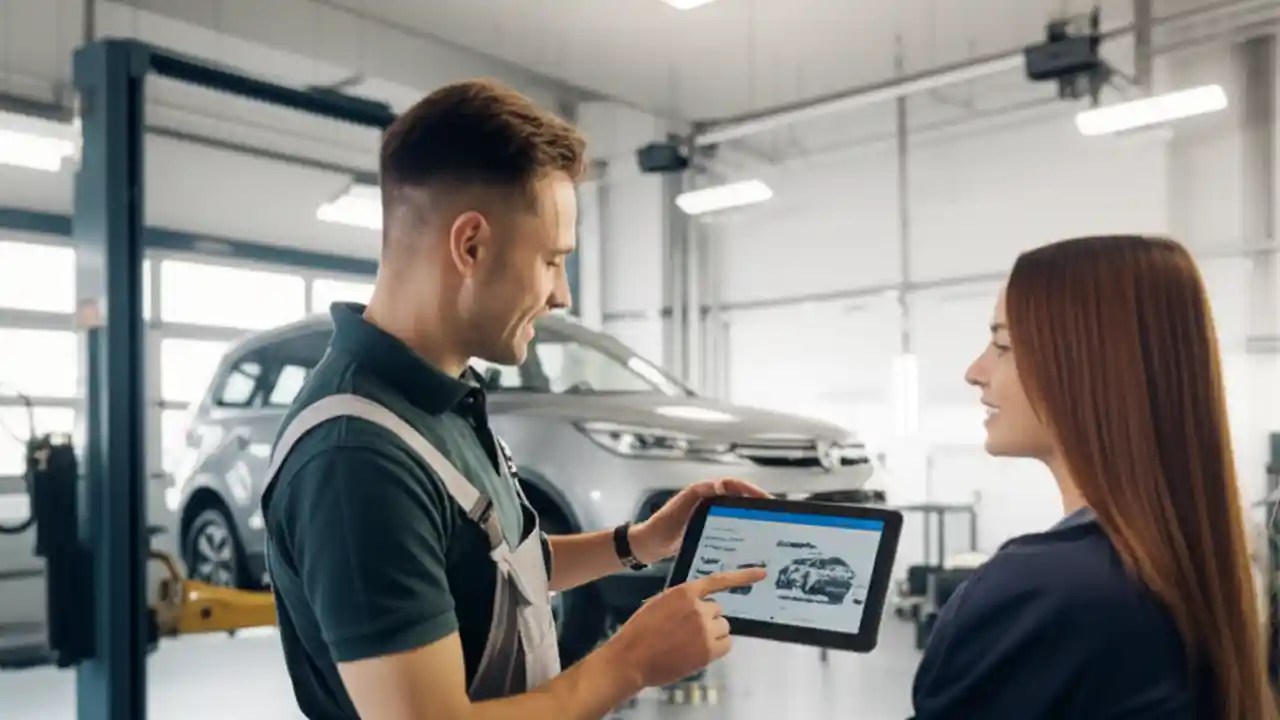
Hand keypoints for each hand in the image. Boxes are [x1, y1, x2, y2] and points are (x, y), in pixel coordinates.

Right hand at [607, 567, 767, 687]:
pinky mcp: (708, 649)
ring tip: (688, 643)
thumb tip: (700, 606)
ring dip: (712, 633)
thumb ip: (681, 601)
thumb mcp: (658, 604)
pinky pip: (726, 644)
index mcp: (684, 592)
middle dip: (707, 619)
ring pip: (723, 627)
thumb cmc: (640, 633)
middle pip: (717, 610)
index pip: (718, 580)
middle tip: (686, 631)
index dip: (743, 576)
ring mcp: (704, 628)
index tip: (762, 573)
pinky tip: (699, 652)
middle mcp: (698, 607)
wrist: (631, 658)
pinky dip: (717, 647)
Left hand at [631, 479, 770, 563]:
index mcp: (703, 492)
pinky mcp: (708, 527)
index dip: (750, 489)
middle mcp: (708, 500)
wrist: (648, 545)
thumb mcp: (679, 508)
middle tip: (773, 512)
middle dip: (756, 501)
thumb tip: (720, 484)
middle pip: (738, 496)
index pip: (733, 485)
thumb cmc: (661, 526)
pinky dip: (742, 527)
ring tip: (767, 525)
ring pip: (736, 510)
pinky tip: (750, 540)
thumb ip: (697, 494)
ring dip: (751, 514)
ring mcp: (708, 514)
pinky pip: (729, 524)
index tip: (764, 498)